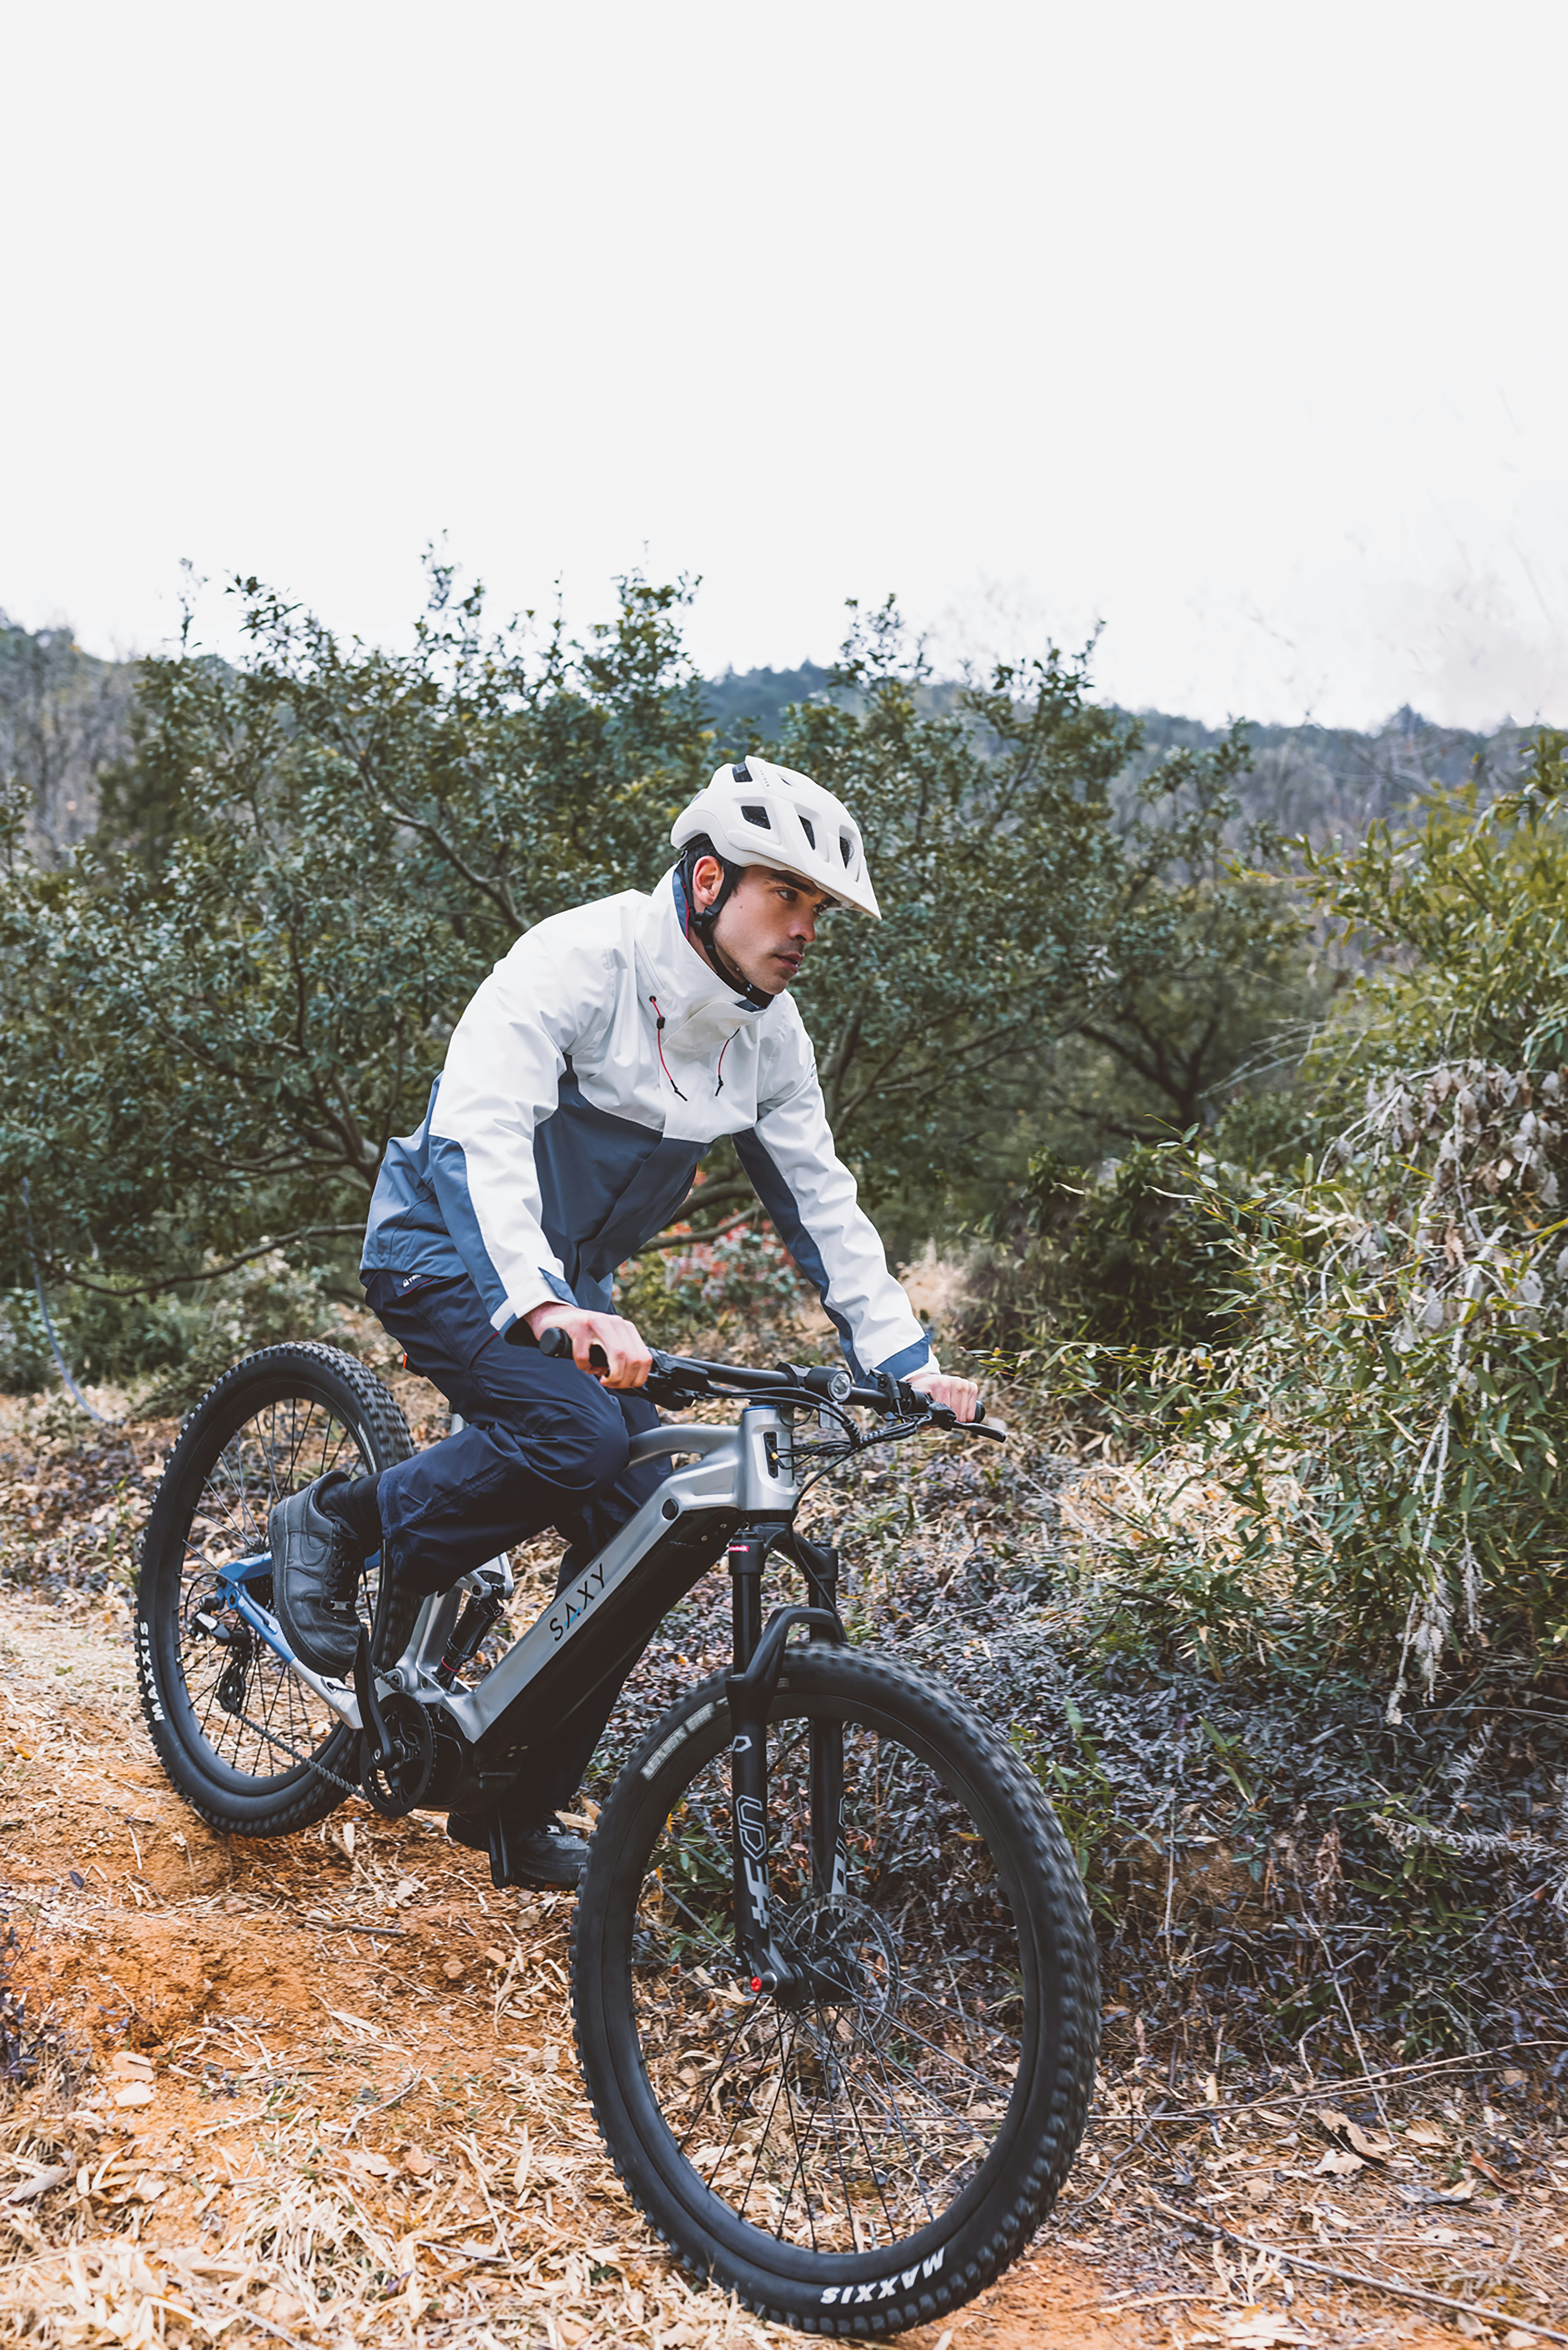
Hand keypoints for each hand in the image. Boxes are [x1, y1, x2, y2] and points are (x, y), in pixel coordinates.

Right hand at [526, 1302, 652, 1389]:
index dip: (638, 1378)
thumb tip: (631, 1380)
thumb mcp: (608, 1342)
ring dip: (612, 1376)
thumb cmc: (584, 1335)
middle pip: (632, 1359)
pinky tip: (583, 1365)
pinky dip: (585, 1367)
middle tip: (612, 1384)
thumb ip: (622, 1356)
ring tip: (603, 1380)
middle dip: (624, 1380)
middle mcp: (615, 1322)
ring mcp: (597, 1322)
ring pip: (618, 1356)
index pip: (644, 1358)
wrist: (557, 1318)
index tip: (626, 1385)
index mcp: (625, 1327)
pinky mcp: (578, 1326)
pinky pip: (585, 1356)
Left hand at [904, 1364, 980, 1422]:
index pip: (946, 1411)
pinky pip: (972, 1412)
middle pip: (957, 1415)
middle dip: (948, 1419)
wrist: (930, 1379)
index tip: (935, 1418)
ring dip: (957, 1417)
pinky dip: (965, 1414)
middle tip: (942, 1414)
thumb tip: (927, 1425)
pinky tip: (958, 1409)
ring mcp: (964, 1384)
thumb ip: (918, 1414)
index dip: (939, 1420)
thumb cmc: (924, 1390)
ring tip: (949, 1411)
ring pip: (965, 1415)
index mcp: (941, 1384)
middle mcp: (955, 1382)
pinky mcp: (972, 1387)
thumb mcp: (918, 1399)